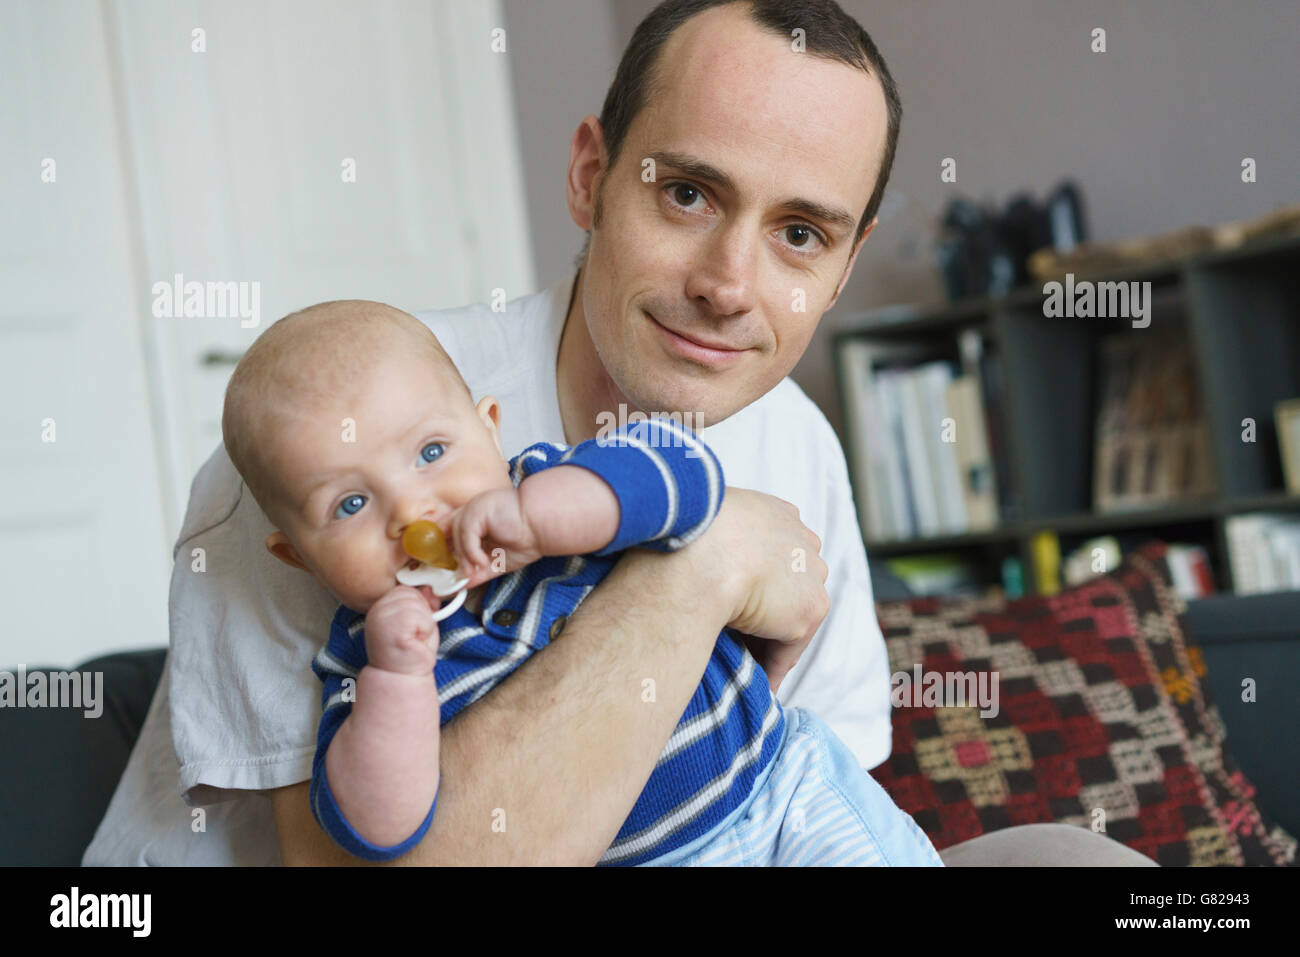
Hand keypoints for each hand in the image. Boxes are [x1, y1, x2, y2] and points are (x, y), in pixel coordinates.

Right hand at [364, 584, 438, 675]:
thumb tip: (429, 588)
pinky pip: (422, 618)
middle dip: (422, 613)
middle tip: (415, 633)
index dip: (417, 604)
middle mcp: (377, 610)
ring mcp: (383, 619)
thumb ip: (423, 603)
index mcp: (380, 606)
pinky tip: (415, 642)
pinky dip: (426, 630)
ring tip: (414, 638)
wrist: (400, 678)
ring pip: (419, 605)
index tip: (414, 623)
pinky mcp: (393, 629)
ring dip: (425, 623)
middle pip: (412, 594)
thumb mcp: (419, 620)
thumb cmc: (409, 652)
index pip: (405, 589)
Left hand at [450, 488, 542, 588]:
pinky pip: (466, 536)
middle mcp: (472, 509)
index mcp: (477, 518)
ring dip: (466, 558)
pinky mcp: (478, 510)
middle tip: (463, 575)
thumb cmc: (527, 538)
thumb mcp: (497, 560)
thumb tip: (462, 585)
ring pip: (457, 536)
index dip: (447, 549)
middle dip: (454, 557)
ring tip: (477, 570)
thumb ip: (479, 570)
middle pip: (450, 534)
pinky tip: (484, 561)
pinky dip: (472, 553)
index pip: (450, 532)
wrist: (543, 525)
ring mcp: (474, 507)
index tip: (449, 569)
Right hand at [702, 488, 829, 692]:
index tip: (733, 602)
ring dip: (768, 640)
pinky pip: (788, 648)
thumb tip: (682, 554)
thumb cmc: (679, 539)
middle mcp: (800, 538)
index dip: (756, 581)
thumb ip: (708, 534)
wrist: (695, 558)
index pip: (774, 552)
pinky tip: (752, 685)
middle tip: (737, 640)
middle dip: (769, 610)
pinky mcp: (809, 611)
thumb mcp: (694, 522)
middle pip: (789, 585)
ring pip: (789, 616)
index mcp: (774, 512)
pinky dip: (770, 668)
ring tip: (741, 667)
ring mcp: (810, 574)